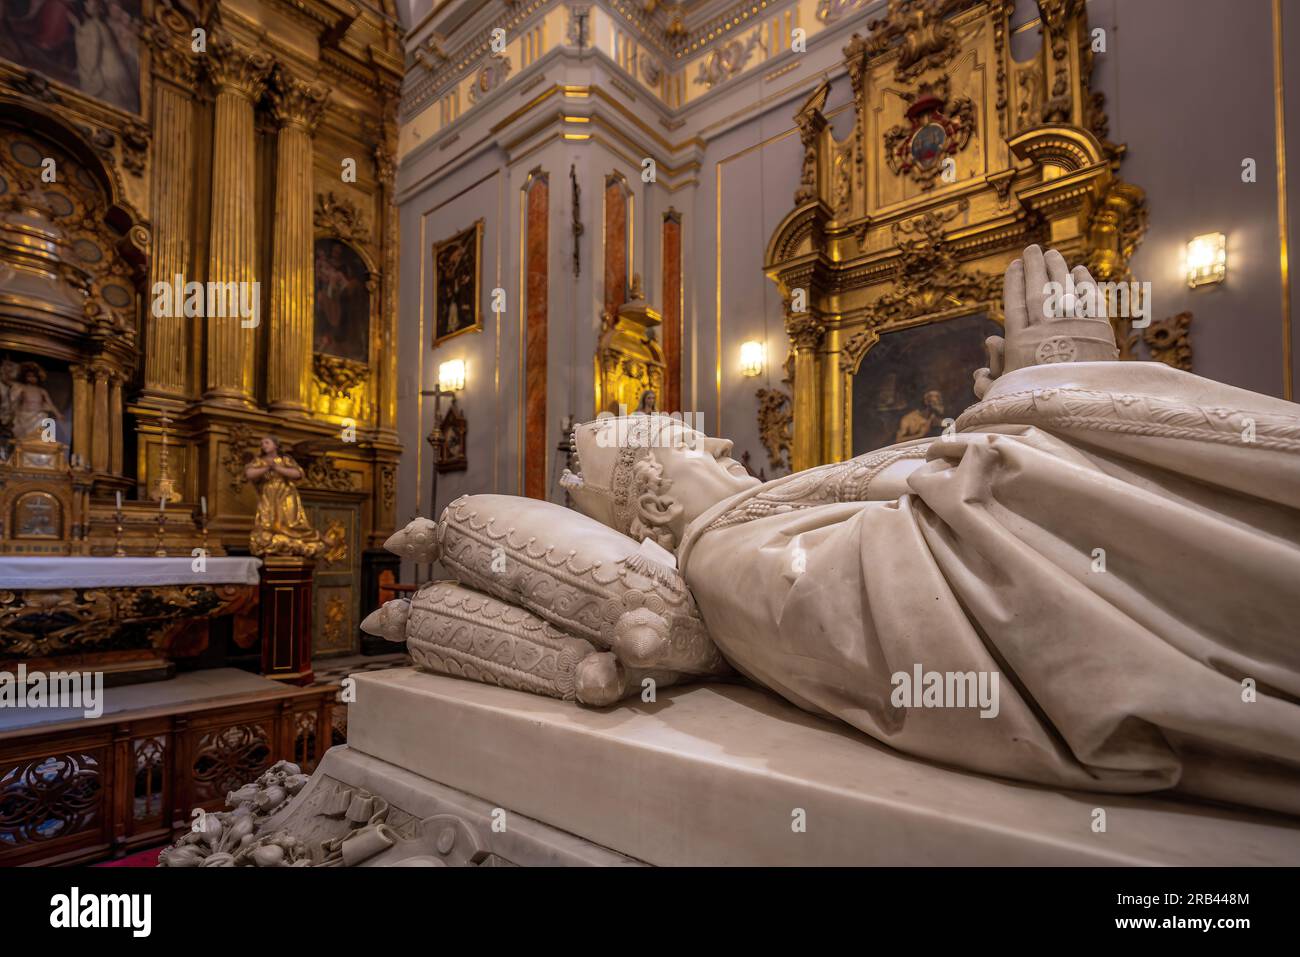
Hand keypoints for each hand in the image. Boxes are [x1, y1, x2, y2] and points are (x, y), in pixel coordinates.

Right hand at [975, 244, 1114, 397]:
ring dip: (1058, 268)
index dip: (1014, 282)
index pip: (1015, 303)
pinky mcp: (1099, 332)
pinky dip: (1085, 284)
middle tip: (1032, 249)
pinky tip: (1080, 271)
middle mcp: (1046, 330)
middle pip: (1039, 290)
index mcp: (1020, 342)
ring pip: (1063, 290)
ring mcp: (1074, 328)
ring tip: (1053, 253)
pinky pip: (1090, 300)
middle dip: (1035, 267)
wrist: (1077, 415)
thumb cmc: (1035, 407)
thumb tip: (990, 341)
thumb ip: (989, 374)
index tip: (1014, 265)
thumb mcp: (1004, 394)